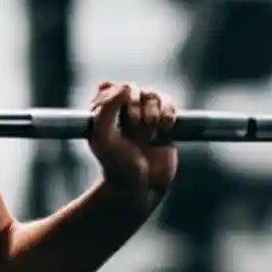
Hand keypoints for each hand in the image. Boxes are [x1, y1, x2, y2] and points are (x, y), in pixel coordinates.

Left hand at [87, 81, 178, 197]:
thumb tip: (125, 86)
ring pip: (152, 94)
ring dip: (152, 114)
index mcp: (102, 110)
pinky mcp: (164, 121)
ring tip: (149, 135)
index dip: (116, 98)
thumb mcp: (103, 136)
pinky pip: (170, 103)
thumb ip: (107, 108)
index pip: (109, 86)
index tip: (117, 118)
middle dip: (135, 110)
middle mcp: (122, 109)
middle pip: (133, 89)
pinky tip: (164, 130)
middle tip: (134, 133)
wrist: (141, 185)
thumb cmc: (116, 163)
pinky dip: (168, 115)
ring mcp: (144, 113)